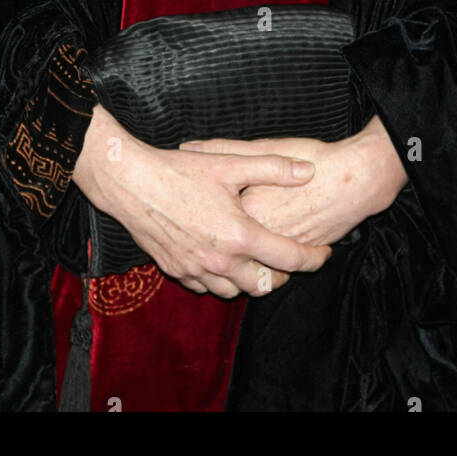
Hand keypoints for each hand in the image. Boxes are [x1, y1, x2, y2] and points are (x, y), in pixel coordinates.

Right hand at [71, 104, 331, 298]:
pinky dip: (220, 281)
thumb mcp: (231, 163)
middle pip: (263, 285)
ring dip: (251, 282)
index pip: (288, 258)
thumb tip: (308, 170)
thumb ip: (274, 168)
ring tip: (258, 262)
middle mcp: (219, 260)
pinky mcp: (176, 270)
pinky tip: (223, 262)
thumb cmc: (181, 171)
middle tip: (289, 260)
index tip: (325, 253)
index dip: (313, 258)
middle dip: (282, 277)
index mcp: (239, 235)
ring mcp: (196, 269)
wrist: (131, 183)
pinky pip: (206, 288)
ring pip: (234, 292)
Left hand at [179, 118, 408, 247]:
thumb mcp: (265, 148)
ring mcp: (283, 253)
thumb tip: (189, 144)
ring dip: (236, 266)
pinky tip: (263, 245)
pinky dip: (266, 261)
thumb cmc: (314, 159)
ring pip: (249, 272)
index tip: (195, 207)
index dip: (201, 216)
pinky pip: (276, 269)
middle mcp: (264, 242)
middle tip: (207, 232)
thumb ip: (225, 149)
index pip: (211, 226)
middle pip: (226, 259)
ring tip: (229, 246)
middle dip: (213, 250)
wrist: (359, 179)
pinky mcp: (302, 257)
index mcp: (247, 216)